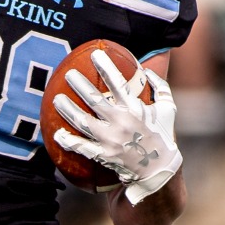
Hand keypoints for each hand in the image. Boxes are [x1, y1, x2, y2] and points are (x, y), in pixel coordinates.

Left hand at [50, 51, 180, 203]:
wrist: (158, 170)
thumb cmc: (162, 136)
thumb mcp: (168, 109)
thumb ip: (160, 87)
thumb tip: (147, 70)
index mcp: (135, 108)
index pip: (118, 82)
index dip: (105, 67)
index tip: (95, 54)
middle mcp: (121, 122)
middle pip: (95, 100)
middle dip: (80, 85)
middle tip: (68, 74)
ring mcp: (111, 140)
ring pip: (83, 122)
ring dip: (68, 110)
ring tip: (56, 99)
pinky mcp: (104, 156)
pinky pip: (82, 147)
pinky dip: (69, 141)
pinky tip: (57, 134)